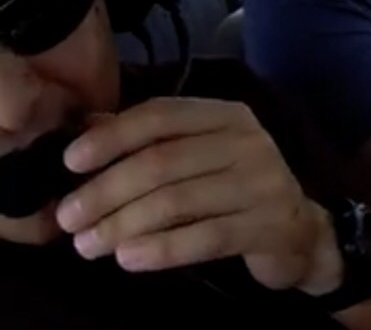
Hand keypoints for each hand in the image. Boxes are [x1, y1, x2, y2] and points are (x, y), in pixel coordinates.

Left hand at [54, 97, 341, 294]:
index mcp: (226, 115)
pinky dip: (162, 249)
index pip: (161, 115)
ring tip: (88, 245)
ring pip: (178, 201)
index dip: (111, 137)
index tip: (70, 164)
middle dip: (105, 191)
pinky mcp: (270, 225)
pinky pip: (205, 238)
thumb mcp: (199, 155)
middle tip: (68, 219)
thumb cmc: (236, 190)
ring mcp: (263, 182)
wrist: (300, 233)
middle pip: (162, 161)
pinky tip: (129, 259)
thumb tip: (85, 130)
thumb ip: (149, 140)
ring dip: (123, 224)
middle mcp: (249, 141)